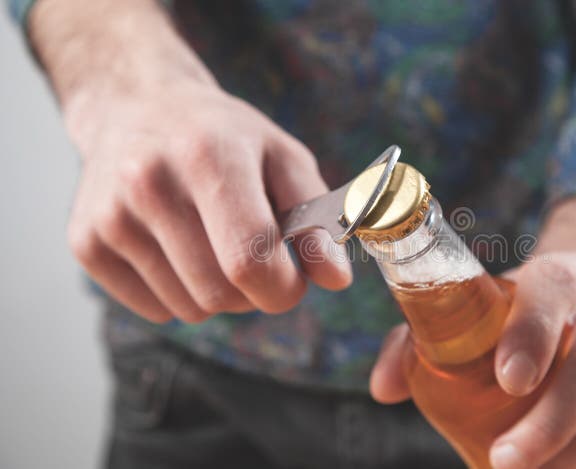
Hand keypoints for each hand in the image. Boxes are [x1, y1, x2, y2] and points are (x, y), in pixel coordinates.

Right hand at [31, 0, 350, 322]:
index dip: (284, 288)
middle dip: (255, 292)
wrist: (135, 107)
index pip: (250, 261)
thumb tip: (337, 280)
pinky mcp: (86, 243)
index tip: (292, 279)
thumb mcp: (282, 156)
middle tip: (255, 257)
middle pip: (221, 293)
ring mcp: (111, 216)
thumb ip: (317, 219)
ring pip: (190, 309)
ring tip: (213, 243)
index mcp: (209, 157)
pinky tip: (178, 249)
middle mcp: (149, 184)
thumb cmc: (222, 135)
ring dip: (218, 294)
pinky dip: (180, 294)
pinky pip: (156, 311)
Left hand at [371, 198, 575, 467]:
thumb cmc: (511, 311)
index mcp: (559, 275)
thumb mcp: (468, 310)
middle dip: (548, 425)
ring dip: (567, 458)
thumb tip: (383, 388)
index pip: (552, 295)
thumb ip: (418, 342)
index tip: (506, 382)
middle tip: (502, 461)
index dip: (531, 338)